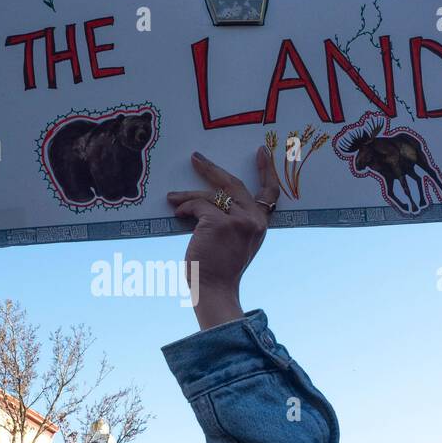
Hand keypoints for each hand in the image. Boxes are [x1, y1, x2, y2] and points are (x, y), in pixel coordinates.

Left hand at [167, 147, 279, 330]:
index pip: (269, 192)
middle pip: (233, 184)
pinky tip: (177, 213)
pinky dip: (185, 207)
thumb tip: (208, 200)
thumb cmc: (220, 270)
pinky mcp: (219, 222)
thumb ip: (233, 221)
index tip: (261, 152)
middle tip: (196, 158)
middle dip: (212, 169)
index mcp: (260, 224)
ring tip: (172, 197)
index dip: (266, 170)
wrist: (215, 290)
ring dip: (188, 194)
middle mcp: (253, 219)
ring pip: (211, 194)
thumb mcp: (236, 242)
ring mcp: (238, 220)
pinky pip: (198, 205)